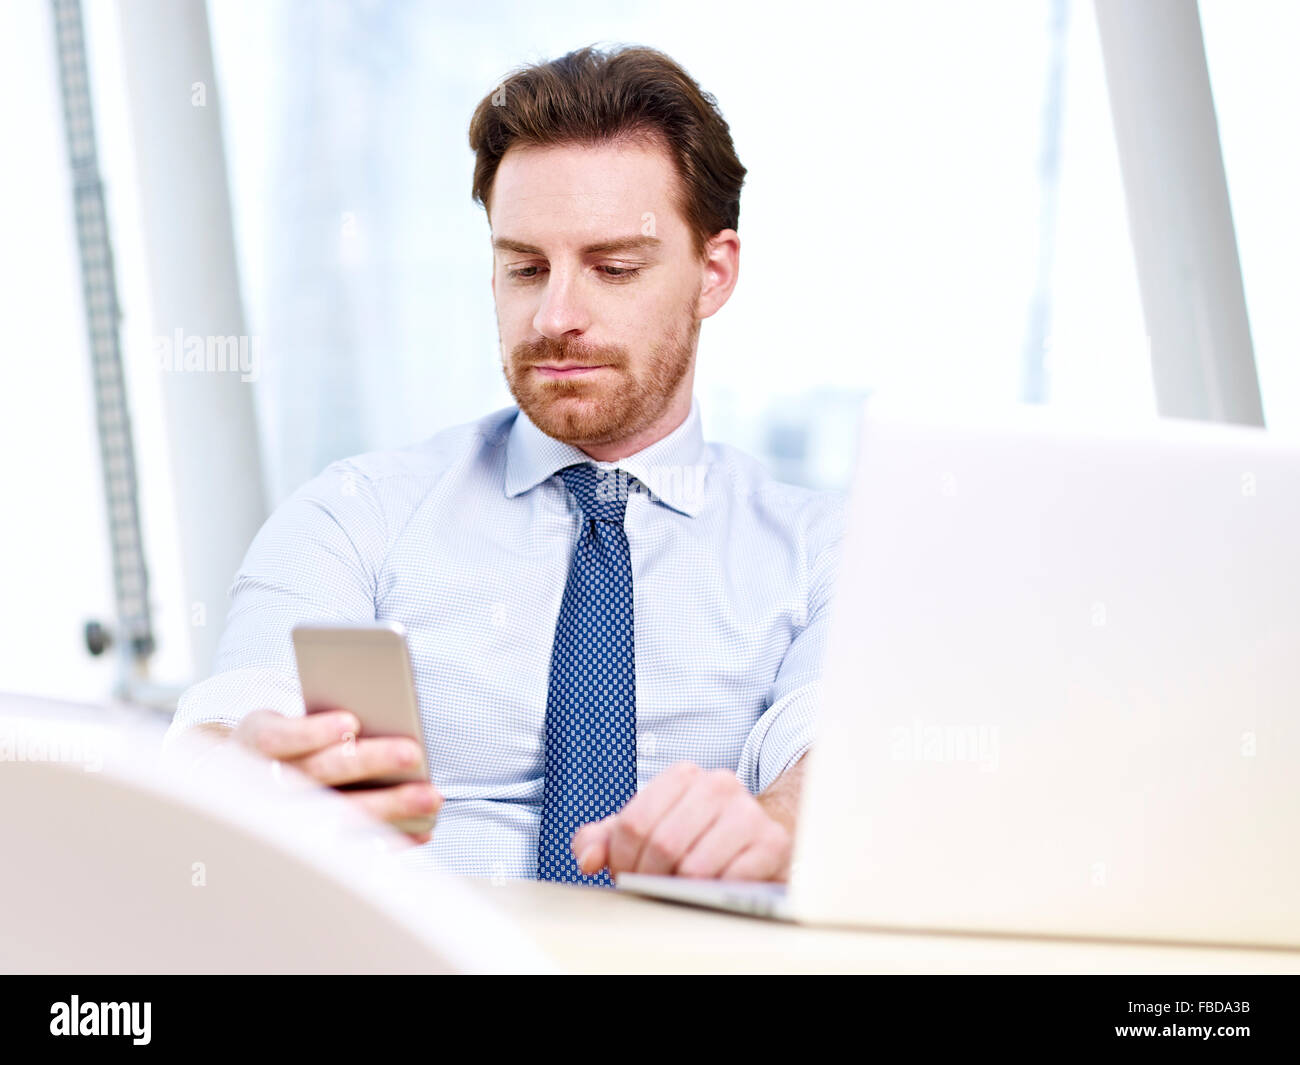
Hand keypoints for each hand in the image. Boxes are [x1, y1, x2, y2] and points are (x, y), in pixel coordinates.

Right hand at [231, 709, 441, 845]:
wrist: (250, 786)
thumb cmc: (285, 743)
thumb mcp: (285, 721)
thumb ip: (318, 721)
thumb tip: (371, 713)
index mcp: (260, 742)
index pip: (279, 738)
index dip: (313, 733)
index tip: (351, 722)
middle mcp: (272, 783)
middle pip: (321, 773)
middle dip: (370, 762)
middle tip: (413, 754)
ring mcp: (291, 818)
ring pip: (342, 812)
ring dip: (391, 806)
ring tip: (431, 796)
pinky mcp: (314, 843)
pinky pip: (355, 847)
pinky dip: (390, 841)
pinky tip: (423, 831)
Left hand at [570, 761, 792, 881]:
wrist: (760, 838)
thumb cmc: (698, 835)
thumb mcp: (649, 828)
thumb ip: (606, 838)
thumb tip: (588, 858)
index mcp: (684, 775)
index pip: (634, 822)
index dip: (622, 859)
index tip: (627, 873)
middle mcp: (718, 785)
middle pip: (661, 844)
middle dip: (648, 877)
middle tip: (651, 887)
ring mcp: (748, 812)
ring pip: (694, 867)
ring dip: (680, 890)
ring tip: (680, 890)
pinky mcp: (772, 844)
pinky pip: (730, 882)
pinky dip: (714, 895)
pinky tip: (713, 890)